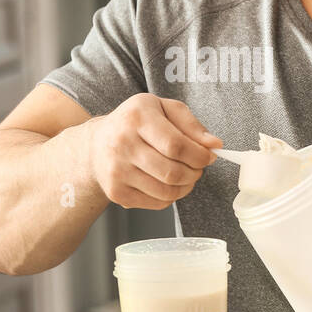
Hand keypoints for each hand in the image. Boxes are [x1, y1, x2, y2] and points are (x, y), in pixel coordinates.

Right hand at [90, 94, 221, 209]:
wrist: (96, 145)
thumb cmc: (135, 123)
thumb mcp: (163, 108)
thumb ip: (191, 124)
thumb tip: (214, 145)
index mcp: (137, 118)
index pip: (176, 145)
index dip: (199, 155)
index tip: (208, 156)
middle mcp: (122, 144)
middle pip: (172, 172)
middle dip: (195, 173)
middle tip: (197, 167)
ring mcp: (117, 172)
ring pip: (166, 192)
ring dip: (186, 187)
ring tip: (186, 175)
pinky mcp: (116, 193)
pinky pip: (157, 203)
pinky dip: (171, 197)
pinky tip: (168, 183)